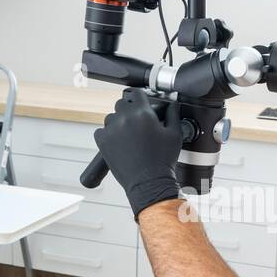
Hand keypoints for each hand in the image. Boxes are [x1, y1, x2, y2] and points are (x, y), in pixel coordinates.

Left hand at [94, 88, 182, 219]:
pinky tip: (119, 142)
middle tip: (137, 122)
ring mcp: (111, 130)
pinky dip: (108, 134)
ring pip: (111, 117)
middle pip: (122, 103)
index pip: (136, 93)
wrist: (149, 183)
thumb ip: (173, 114)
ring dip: (118, 122)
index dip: (140, 97)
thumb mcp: (175, 134)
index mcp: (143, 114)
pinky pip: (101, 131)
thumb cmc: (162, 161)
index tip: (142, 102)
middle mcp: (125, 119)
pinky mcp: (102, 142)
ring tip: (129, 135)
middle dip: (129, 110)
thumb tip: (172, 104)